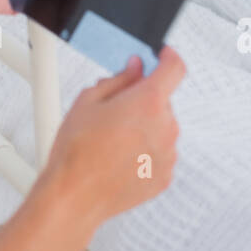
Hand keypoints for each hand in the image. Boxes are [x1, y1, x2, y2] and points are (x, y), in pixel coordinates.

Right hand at [40, 46, 185, 250]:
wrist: (75, 195)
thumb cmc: (77, 151)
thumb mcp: (89, 100)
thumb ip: (119, 79)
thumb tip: (135, 68)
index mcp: (148, 102)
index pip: (175, 68)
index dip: (168, 57)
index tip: (161, 55)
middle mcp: (165, 127)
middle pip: (163, 101)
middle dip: (143, 99)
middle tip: (115, 109)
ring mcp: (167, 154)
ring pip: (161, 128)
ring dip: (144, 126)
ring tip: (112, 140)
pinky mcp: (164, 176)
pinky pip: (160, 153)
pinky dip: (145, 151)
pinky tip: (119, 157)